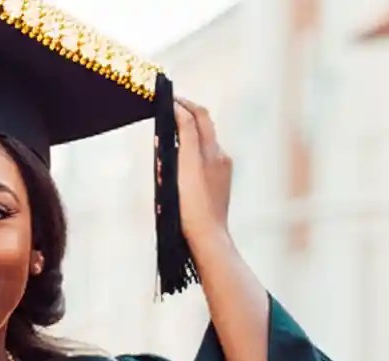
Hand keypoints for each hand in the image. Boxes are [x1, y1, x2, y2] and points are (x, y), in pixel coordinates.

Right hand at [172, 97, 232, 245]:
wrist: (207, 236)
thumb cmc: (192, 204)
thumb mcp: (185, 164)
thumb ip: (185, 133)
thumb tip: (181, 109)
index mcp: (212, 150)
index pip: (200, 115)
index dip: (184, 104)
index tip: (168, 97)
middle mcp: (220, 158)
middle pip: (203, 128)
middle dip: (187, 117)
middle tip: (169, 111)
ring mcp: (220, 173)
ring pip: (203, 146)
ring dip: (187, 136)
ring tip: (170, 136)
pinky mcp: (217, 187)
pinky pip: (203, 163)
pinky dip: (191, 155)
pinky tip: (180, 167)